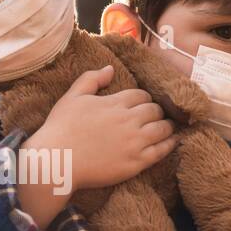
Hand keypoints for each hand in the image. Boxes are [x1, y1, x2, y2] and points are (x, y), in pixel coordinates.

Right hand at [24, 64, 177, 196]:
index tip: (141, 105)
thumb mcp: (72, 96)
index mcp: (115, 103)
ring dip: (166, 126)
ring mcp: (134, 142)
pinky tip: (172, 141)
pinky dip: (170, 144)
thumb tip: (110, 68)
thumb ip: (91, 79)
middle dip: (155, 111)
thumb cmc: (60, 128)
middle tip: (154, 116)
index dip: (143, 99)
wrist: (57, 161)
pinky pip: (161, 150)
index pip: (141, 96)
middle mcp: (129, 120)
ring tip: (166, 127)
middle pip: (154, 110)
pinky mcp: (136, 162)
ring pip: (162, 128)